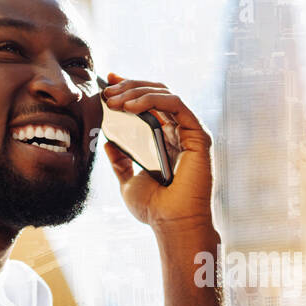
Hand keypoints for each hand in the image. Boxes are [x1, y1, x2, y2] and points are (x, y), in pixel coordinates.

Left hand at [100, 72, 214, 235]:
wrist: (171, 223)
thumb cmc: (154, 208)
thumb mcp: (129, 181)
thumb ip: (121, 162)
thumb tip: (108, 142)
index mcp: (166, 140)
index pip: (150, 104)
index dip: (130, 88)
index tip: (108, 81)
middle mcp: (180, 133)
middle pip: (157, 94)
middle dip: (129, 87)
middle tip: (107, 92)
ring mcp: (190, 133)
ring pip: (166, 94)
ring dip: (136, 92)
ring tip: (114, 100)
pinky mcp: (198, 135)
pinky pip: (177, 105)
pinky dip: (153, 100)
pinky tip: (131, 106)